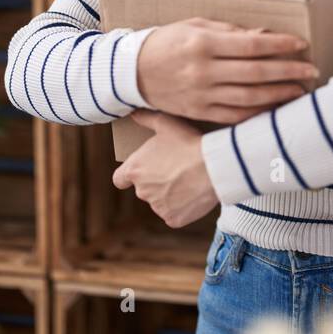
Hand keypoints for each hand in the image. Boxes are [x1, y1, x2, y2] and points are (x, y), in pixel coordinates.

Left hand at [112, 110, 219, 227]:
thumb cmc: (188, 143)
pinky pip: (174, 215)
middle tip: (175, 170)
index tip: (138, 173)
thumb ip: (145, 119)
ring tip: (188, 181)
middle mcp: (142, 191)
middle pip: (144, 189)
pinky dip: (182, 208)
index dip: (127, 176)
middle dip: (156, 182)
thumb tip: (133, 113)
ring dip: (170, 195)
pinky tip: (194, 194)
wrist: (213, 167)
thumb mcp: (165, 124)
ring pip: (161, 202)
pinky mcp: (173, 219)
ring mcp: (158, 207)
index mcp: (135, 170)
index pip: (119, 179)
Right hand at [135, 17, 318, 124]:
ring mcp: (202, 95)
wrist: (131, 73)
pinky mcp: (199, 113)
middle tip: (311, 70)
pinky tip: (276, 110)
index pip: (251, 45)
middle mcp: (204, 71)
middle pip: (255, 73)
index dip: (279, 45)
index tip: (300, 44)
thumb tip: (263, 35)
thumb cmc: (166, 42)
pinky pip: (234, 117)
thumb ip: (230, 31)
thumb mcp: (194, 26)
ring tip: (300, 91)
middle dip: (288, 71)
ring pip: (249, 98)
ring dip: (279, 95)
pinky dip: (258, 115)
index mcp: (203, 44)